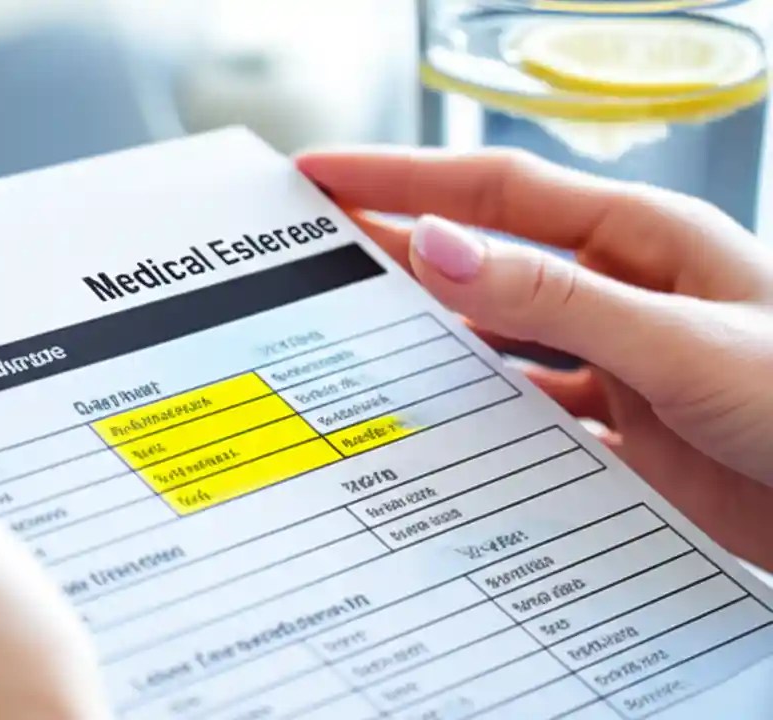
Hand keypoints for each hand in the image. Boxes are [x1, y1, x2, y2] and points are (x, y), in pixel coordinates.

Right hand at [299, 149, 772, 569]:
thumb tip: (438, 248)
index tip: (324, 175)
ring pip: (499, 339)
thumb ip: (554, 302)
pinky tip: (435, 423)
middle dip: (398, 248)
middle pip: (487, 259)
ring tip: (350, 334)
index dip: (403, 179)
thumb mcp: (678, 342)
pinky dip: (477, 416)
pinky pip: (527, 411)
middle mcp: (622, 293)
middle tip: (310, 249)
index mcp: (642, 241)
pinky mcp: (622, 430)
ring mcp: (618, 362)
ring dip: (431, 335)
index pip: (497, 195)